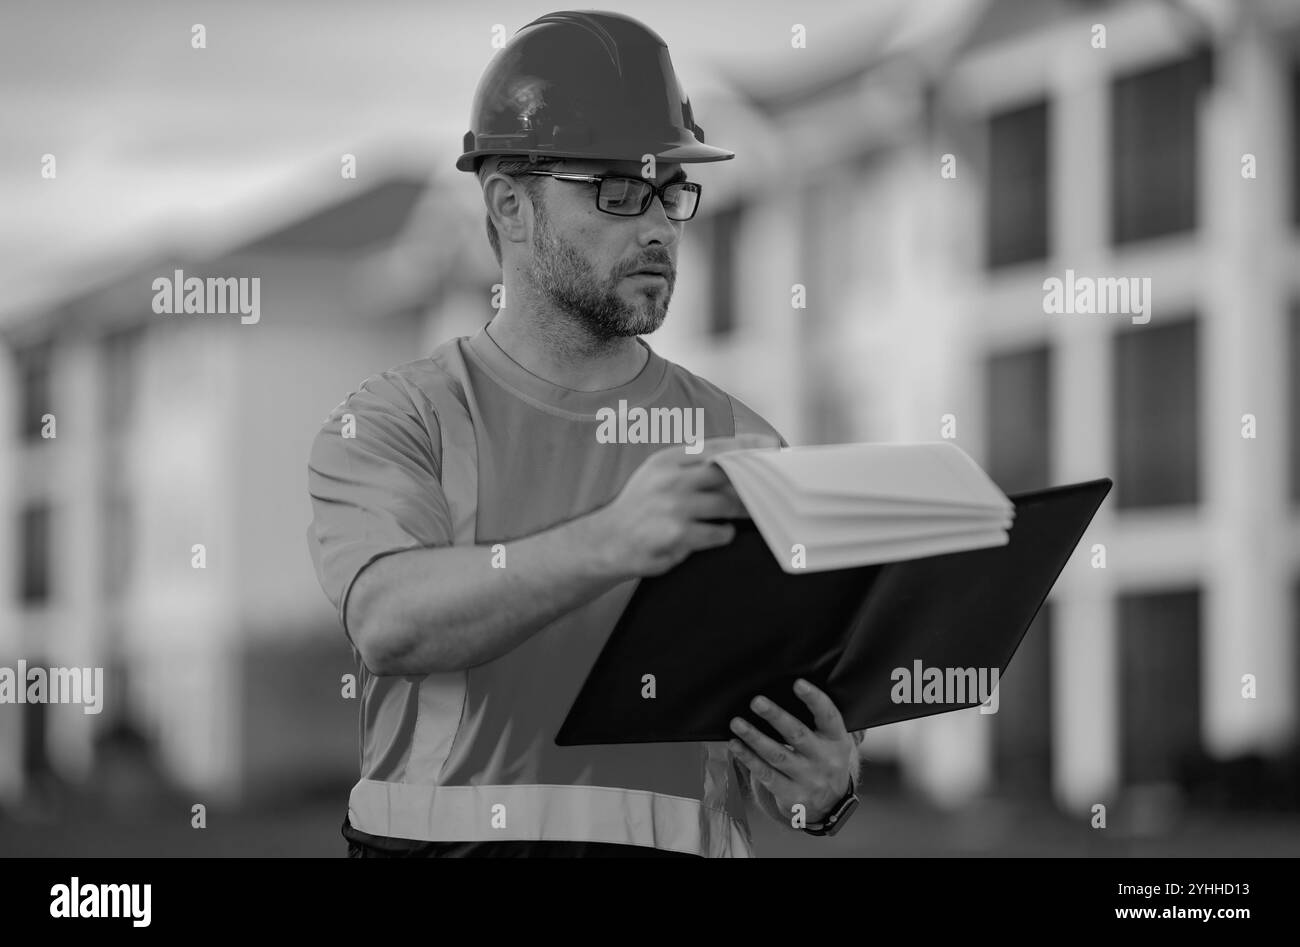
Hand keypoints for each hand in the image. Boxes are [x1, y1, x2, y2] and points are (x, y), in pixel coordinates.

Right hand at [590, 433, 778, 578]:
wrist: (607, 541)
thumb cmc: (642, 506)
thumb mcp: (659, 474)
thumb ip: (692, 465)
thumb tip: (739, 460)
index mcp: (668, 460)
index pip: (717, 447)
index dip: (748, 445)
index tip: (773, 445)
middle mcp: (671, 479)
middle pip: (728, 475)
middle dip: (753, 482)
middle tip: (770, 488)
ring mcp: (674, 507)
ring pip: (728, 504)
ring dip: (741, 511)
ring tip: (745, 513)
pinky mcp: (677, 535)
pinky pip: (718, 532)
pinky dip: (723, 533)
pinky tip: (715, 533)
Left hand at [728, 679, 856, 824]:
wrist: (831, 805)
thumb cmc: (825, 759)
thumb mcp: (832, 741)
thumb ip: (817, 720)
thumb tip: (785, 688)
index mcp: (837, 740)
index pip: (829, 716)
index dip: (814, 700)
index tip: (798, 683)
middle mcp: (825, 760)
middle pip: (798, 735)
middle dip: (776, 717)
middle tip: (757, 701)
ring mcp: (808, 779)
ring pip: (777, 756)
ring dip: (754, 738)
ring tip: (737, 722)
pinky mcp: (791, 795)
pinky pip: (766, 774)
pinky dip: (748, 758)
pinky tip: (735, 745)